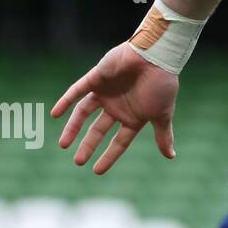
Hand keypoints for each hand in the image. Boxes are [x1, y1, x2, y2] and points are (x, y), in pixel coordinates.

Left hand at [51, 42, 178, 173]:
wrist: (157, 57)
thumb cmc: (162, 85)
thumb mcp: (163, 114)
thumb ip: (163, 135)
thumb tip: (171, 156)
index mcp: (133, 116)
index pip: (119, 141)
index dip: (109, 155)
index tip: (96, 171)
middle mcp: (117, 106)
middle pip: (98, 130)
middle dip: (88, 145)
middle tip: (78, 161)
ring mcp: (105, 92)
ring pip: (83, 113)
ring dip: (73, 128)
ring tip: (63, 144)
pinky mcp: (96, 78)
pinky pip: (76, 91)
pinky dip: (65, 101)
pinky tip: (55, 114)